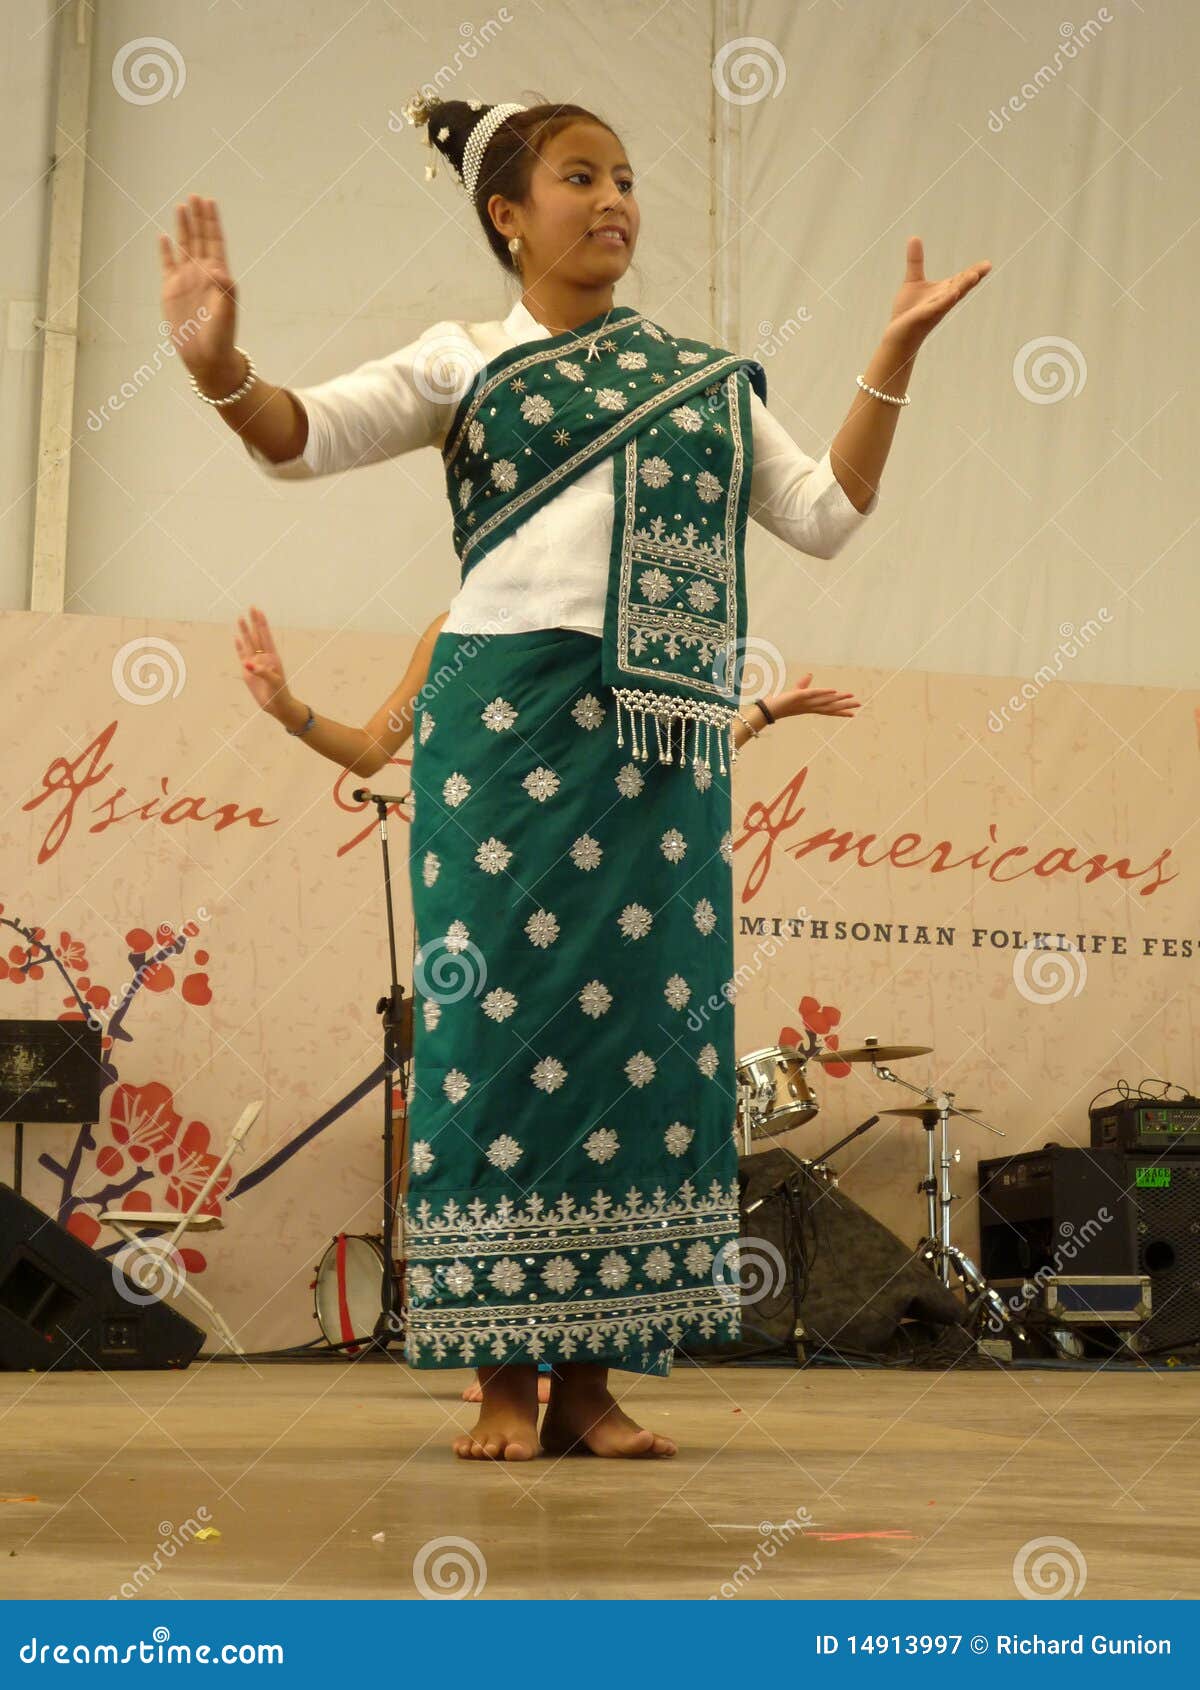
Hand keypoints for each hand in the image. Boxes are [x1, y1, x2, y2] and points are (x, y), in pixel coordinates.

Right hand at [160, 193, 238, 383]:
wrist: (206, 358)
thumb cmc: (220, 338)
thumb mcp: (226, 315)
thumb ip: (225, 292)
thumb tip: (219, 269)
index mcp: (218, 276)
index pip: (215, 241)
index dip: (212, 221)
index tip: (209, 201)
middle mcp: (202, 274)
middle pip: (200, 239)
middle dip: (198, 217)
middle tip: (195, 196)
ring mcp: (186, 281)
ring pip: (185, 247)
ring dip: (184, 227)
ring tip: (182, 206)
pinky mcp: (171, 290)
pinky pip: (167, 265)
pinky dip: (165, 251)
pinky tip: (164, 237)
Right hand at [234, 606, 291, 718]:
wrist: (276, 705)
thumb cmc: (279, 693)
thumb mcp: (273, 683)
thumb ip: (262, 672)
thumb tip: (248, 664)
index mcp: (272, 657)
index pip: (266, 636)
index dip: (262, 623)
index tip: (258, 611)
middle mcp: (263, 657)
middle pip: (257, 635)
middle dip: (254, 621)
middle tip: (251, 607)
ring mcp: (255, 663)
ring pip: (249, 643)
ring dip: (245, 631)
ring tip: (240, 618)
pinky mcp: (248, 671)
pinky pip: (242, 655)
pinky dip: (239, 647)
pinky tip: (236, 637)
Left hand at [763, 673, 860, 722]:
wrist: (770, 708)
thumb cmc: (783, 701)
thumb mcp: (796, 692)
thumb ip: (804, 684)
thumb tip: (810, 674)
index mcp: (812, 707)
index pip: (829, 710)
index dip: (841, 712)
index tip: (853, 714)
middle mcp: (812, 707)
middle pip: (832, 707)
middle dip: (846, 706)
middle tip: (859, 705)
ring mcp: (807, 703)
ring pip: (826, 701)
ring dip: (840, 699)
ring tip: (852, 697)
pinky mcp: (800, 696)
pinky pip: (814, 693)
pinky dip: (824, 692)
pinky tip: (834, 691)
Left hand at [885, 236, 990, 354]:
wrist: (898, 334)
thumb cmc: (908, 311)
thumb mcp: (913, 281)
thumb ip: (916, 261)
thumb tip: (915, 237)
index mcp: (944, 291)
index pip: (962, 279)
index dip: (974, 272)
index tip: (987, 264)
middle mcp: (944, 300)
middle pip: (961, 286)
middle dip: (973, 277)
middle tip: (987, 266)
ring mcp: (936, 309)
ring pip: (952, 296)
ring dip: (962, 286)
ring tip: (973, 275)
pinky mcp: (925, 316)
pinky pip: (937, 307)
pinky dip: (946, 300)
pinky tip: (953, 293)